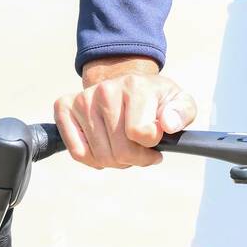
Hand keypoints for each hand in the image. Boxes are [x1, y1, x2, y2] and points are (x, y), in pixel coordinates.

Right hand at [54, 56, 196, 169]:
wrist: (126, 85)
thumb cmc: (154, 99)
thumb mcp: (178, 102)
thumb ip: (182, 112)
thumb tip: (168, 124)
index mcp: (135, 86)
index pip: (141, 134)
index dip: (151, 147)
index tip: (155, 140)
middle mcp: (106, 90)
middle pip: (119, 151)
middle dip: (133, 159)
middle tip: (139, 148)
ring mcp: (83, 98)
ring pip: (99, 156)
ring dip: (115, 160)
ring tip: (124, 145)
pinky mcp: (64, 107)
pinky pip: (78, 152)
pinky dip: (94, 160)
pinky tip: (105, 147)